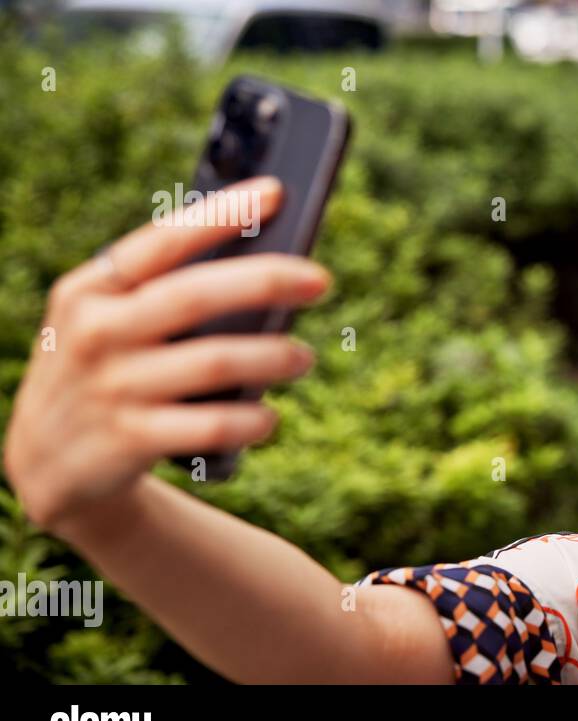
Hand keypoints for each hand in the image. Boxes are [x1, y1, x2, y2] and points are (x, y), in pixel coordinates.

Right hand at [3, 176, 330, 535]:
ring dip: (273, 357)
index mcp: (91, 289)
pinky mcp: (129, 440)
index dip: (222, 214)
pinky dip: (251, 419)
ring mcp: (112, 387)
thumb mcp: (109, 321)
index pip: (163, 240)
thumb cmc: (108, 370)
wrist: (48, 462)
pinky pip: (211, 425)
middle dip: (267, 281)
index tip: (277, 192)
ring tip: (303, 358)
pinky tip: (268, 417)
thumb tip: (270, 269)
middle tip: (320, 279)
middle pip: (196, 295)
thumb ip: (166, 292)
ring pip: (215, 361)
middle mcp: (96, 332)